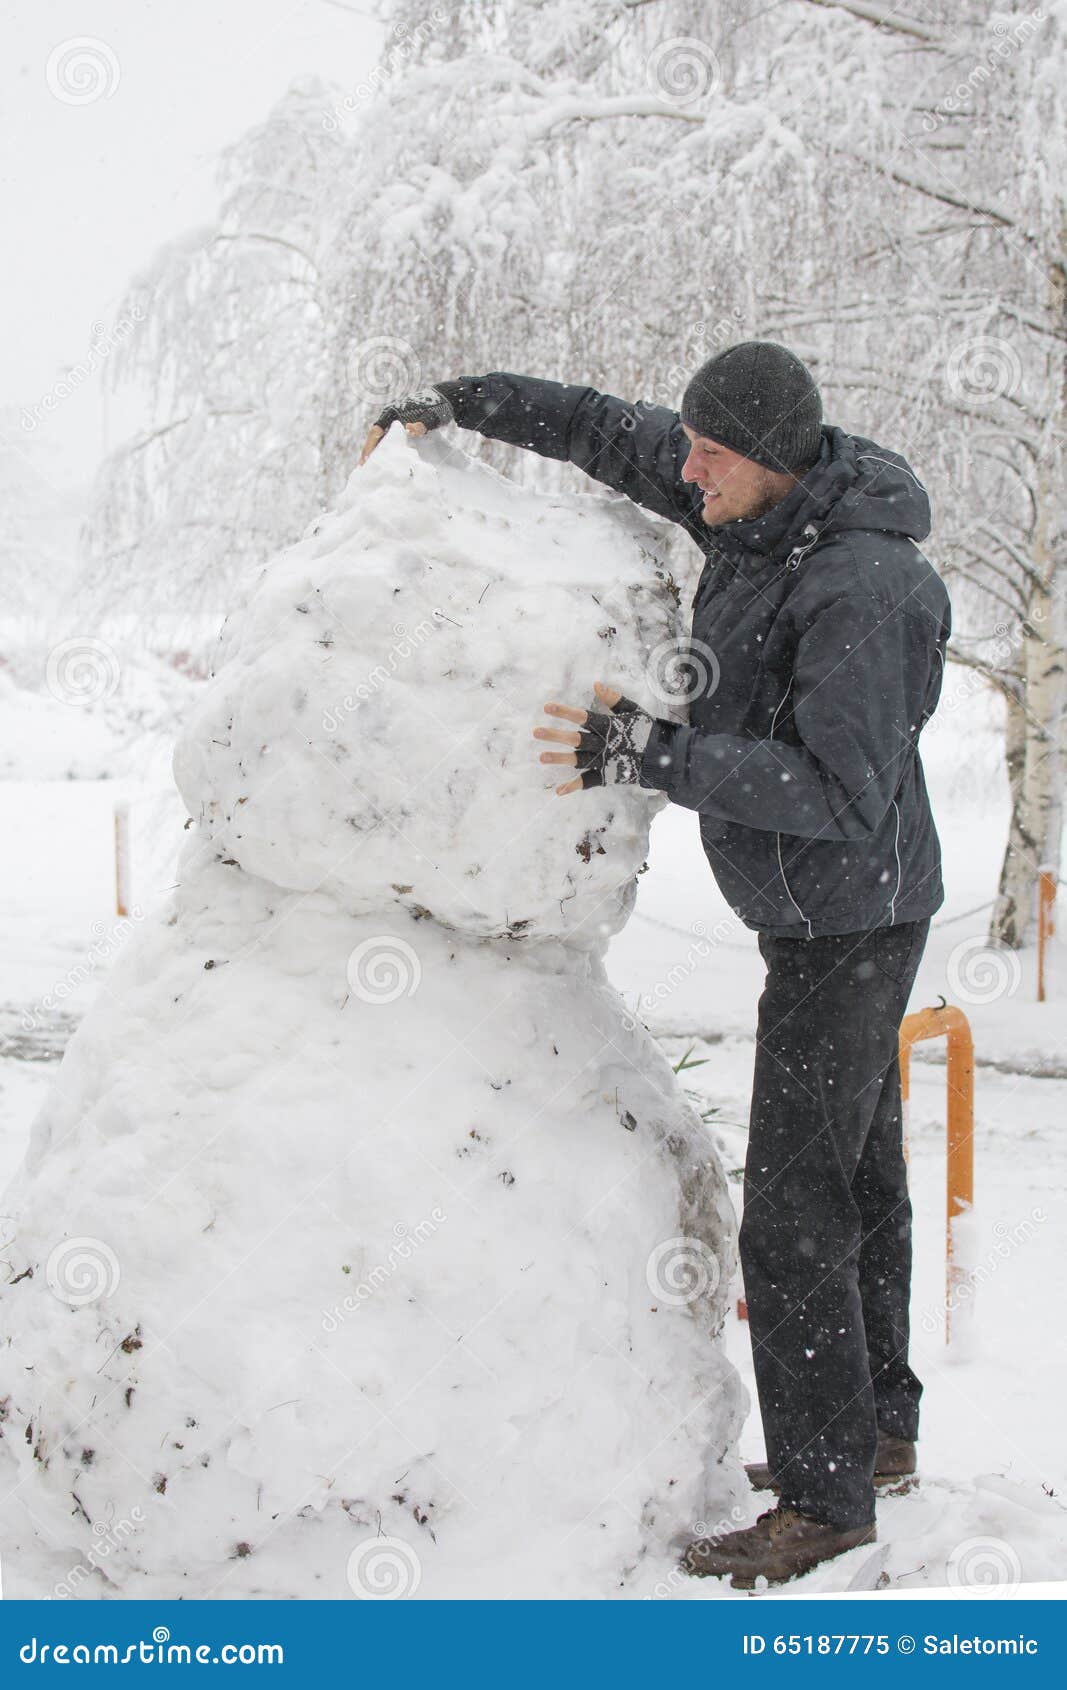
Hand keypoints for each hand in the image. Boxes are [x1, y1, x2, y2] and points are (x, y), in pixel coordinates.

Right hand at [358, 385, 456, 463]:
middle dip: (368, 450)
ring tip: (369, 467)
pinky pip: (387, 439)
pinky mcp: (399, 427)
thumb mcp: (430, 418)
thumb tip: (409, 429)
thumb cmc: (434, 409)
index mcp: (392, 413)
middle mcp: (390, 417)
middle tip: (362, 467)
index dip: (370, 445)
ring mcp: (394, 422)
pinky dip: (383, 449)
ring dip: (375, 450)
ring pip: (380, 437)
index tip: (366, 458)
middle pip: (374, 435)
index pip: (376, 431)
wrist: (442, 401)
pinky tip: (382, 460)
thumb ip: (421, 424)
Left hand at [534, 682, 654, 794]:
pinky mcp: (607, 776)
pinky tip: (558, 790)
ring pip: (578, 760)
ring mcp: (604, 761)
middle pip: (575, 739)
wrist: (663, 757)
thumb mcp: (633, 711)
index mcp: (609, 727)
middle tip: (536, 732)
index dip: (565, 712)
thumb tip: (596, 684)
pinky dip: (574, 786)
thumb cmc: (646, 731)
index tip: (547, 707)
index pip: (583, 717)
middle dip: (555, 735)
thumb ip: (614, 699)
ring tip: (541, 757)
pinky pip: (588, 782)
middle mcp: (603, 744)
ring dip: (559, 758)